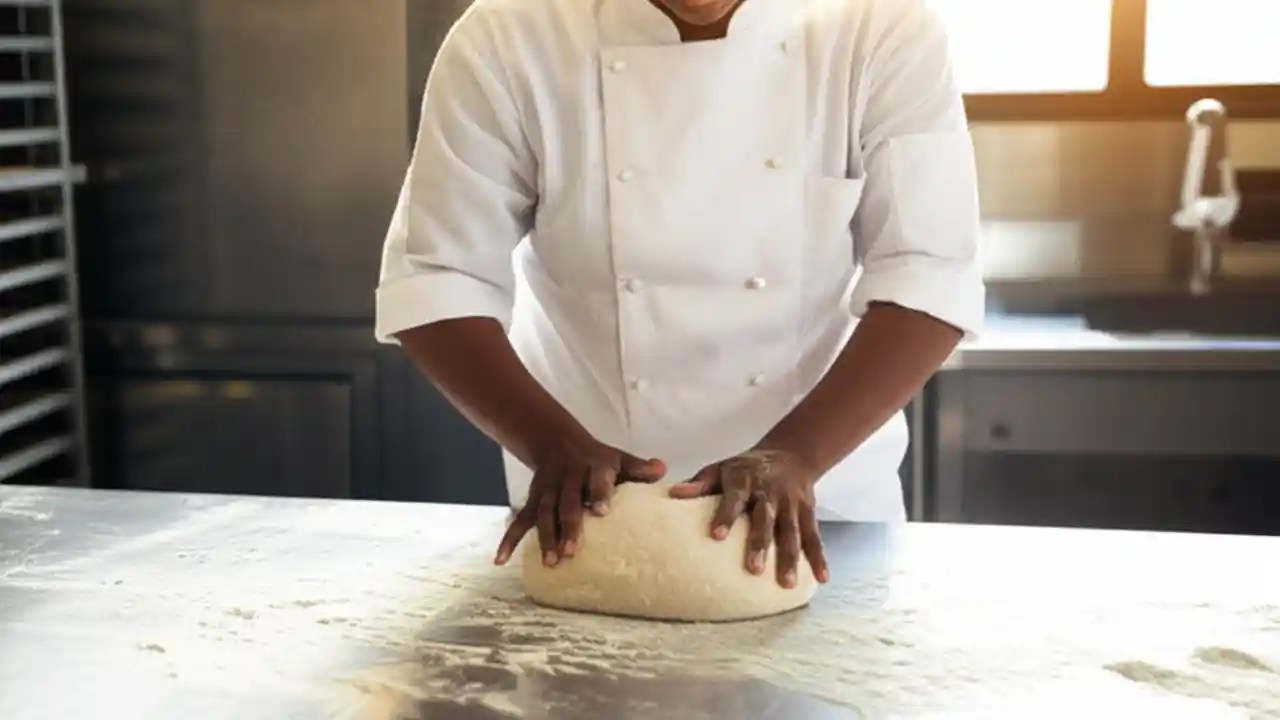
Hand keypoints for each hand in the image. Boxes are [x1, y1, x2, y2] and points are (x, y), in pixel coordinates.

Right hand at [494, 431, 665, 567]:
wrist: (557, 441)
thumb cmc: (598, 459)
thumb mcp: (619, 458)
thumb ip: (638, 468)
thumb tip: (662, 469)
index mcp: (593, 467)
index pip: (597, 480)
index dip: (598, 494)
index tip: (601, 512)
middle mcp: (568, 478)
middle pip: (567, 502)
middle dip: (569, 526)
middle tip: (572, 551)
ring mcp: (548, 489)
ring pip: (544, 514)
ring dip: (545, 537)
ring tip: (551, 562)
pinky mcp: (533, 499)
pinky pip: (520, 519)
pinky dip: (509, 538)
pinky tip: (502, 559)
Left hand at [669, 449, 828, 587]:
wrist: (790, 454)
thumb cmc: (745, 468)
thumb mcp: (721, 468)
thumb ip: (699, 484)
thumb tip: (673, 493)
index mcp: (745, 480)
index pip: (735, 498)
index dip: (726, 515)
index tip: (716, 535)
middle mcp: (770, 492)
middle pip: (766, 519)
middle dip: (760, 544)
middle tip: (753, 570)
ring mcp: (792, 503)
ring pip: (792, 532)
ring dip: (791, 558)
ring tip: (786, 584)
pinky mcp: (809, 512)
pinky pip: (815, 536)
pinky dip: (819, 557)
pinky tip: (821, 578)